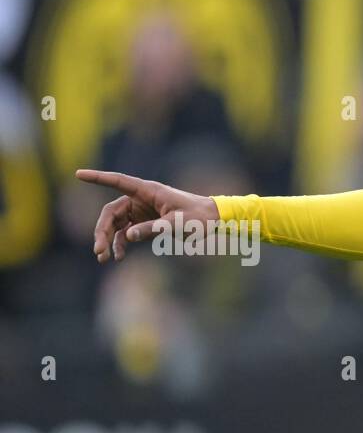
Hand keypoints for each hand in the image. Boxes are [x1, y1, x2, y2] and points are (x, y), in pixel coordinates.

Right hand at [75, 169, 218, 262]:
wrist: (213, 220)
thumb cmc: (198, 217)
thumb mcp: (177, 224)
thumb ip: (153, 229)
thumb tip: (127, 236)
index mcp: (147, 191)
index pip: (117, 181)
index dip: (97, 178)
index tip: (78, 175)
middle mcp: (141, 199)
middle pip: (111, 212)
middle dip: (102, 231)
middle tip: (98, 250)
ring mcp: (141, 211)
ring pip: (116, 224)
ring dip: (108, 240)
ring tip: (103, 258)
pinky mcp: (145, 222)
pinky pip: (126, 233)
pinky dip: (121, 244)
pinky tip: (119, 257)